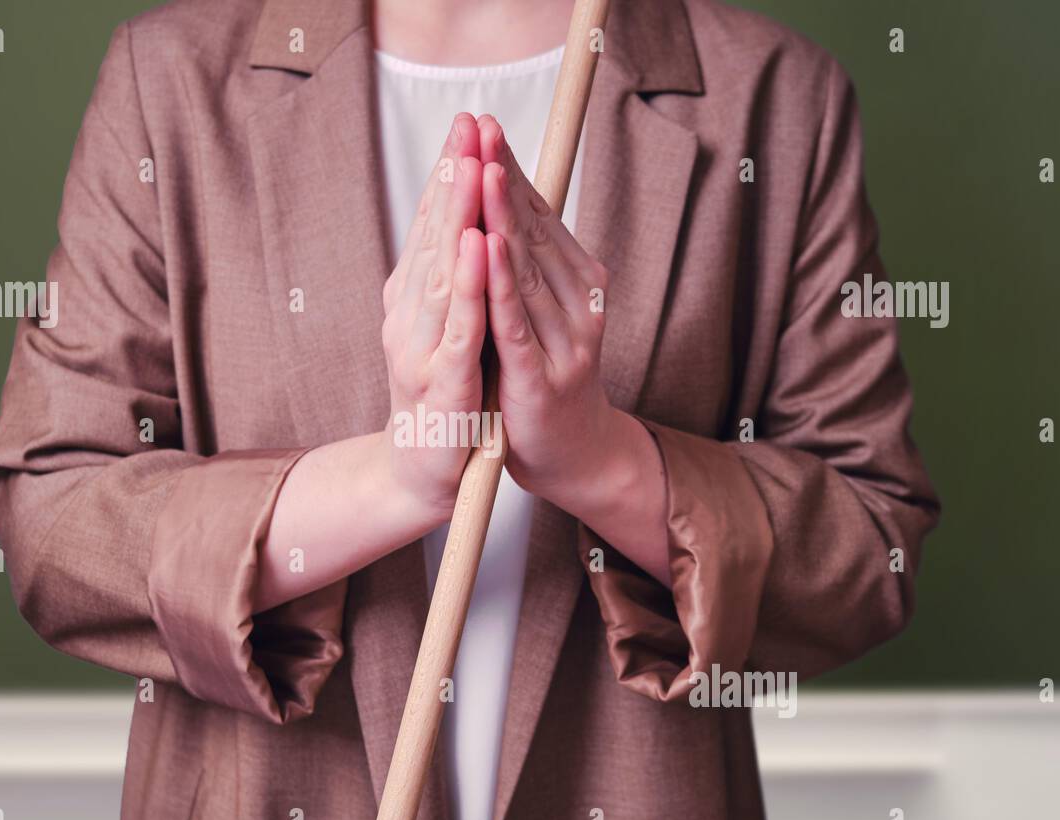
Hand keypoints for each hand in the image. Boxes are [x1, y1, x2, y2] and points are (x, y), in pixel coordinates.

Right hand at [382, 113, 488, 516]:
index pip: (432, 225)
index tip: (468, 122)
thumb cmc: (442, 396)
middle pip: (433, 237)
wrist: (422, 475)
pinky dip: (466, 284)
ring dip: (457, 216)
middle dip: (453, 178)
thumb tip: (464, 222)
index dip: (450, 173)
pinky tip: (474, 246)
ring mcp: (424, 349)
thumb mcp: (444, 328)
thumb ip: (449, 279)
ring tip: (471, 166)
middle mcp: (409, 316)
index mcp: (412, 300)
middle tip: (468, 124)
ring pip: (441, 272)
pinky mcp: (445, 383)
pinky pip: (458, 326)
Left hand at [476, 115, 655, 521]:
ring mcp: (564, 342)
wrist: (573, 456)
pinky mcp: (541, 379)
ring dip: (502, 219)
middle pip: (533, 232)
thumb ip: (528, 261)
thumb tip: (505, 196)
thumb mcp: (540, 310)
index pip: (538, 215)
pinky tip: (488, 252)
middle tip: (481, 128)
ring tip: (482, 171)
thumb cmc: (544, 376)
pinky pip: (517, 324)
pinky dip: (502, 286)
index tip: (483, 124)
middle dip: (502, 178)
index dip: (508, 169)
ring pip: (527, 271)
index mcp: (577, 282)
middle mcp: (578, 304)